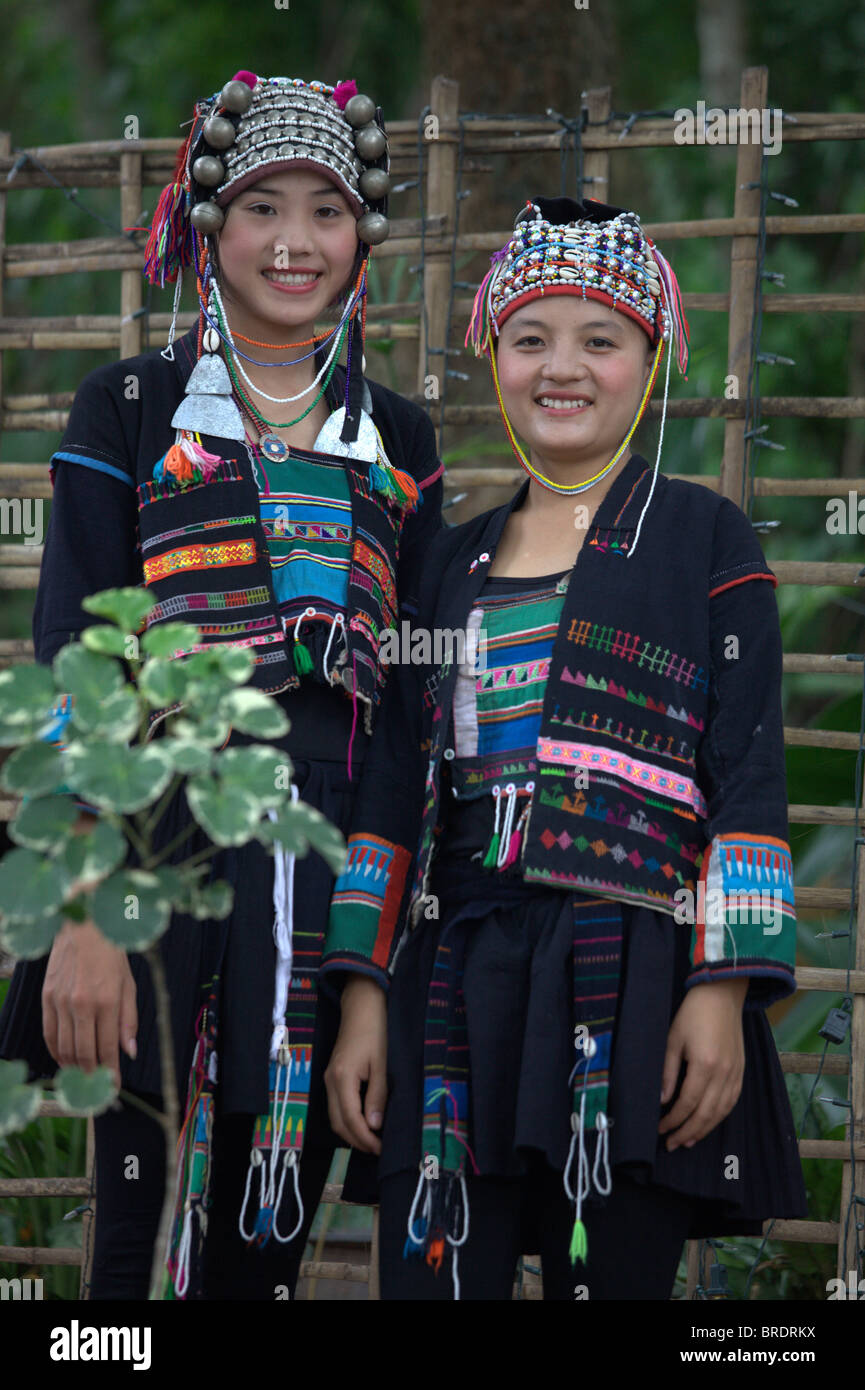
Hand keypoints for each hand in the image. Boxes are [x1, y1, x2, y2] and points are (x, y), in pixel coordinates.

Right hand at [42, 919, 137, 1088]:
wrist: (84, 927)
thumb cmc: (111, 954)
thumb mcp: (129, 985)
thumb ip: (129, 1021)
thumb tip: (129, 1052)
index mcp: (107, 1002)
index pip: (108, 1048)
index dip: (111, 1072)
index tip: (114, 1086)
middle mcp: (82, 1005)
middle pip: (84, 1053)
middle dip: (92, 1075)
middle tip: (97, 1087)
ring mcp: (61, 1002)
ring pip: (65, 1048)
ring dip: (74, 1067)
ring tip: (83, 1076)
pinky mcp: (47, 998)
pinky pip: (50, 1034)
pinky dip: (56, 1051)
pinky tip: (64, 1059)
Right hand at [324, 975, 387, 1154]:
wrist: (362, 1005)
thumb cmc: (376, 1031)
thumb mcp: (382, 1064)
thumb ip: (377, 1095)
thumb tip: (375, 1126)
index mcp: (342, 1078)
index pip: (351, 1120)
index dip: (365, 1138)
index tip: (382, 1149)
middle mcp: (330, 1081)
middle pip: (338, 1123)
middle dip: (357, 1140)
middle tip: (378, 1150)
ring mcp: (329, 1078)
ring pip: (335, 1116)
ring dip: (351, 1132)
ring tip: (372, 1141)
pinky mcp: (332, 1075)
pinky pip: (336, 1106)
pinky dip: (348, 1119)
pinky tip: (363, 1122)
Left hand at [657, 978, 746, 1150]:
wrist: (722, 994)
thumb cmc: (693, 1013)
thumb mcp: (673, 1039)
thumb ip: (668, 1072)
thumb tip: (662, 1100)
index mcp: (705, 1064)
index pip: (688, 1103)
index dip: (673, 1120)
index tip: (660, 1129)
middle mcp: (724, 1073)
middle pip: (706, 1113)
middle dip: (687, 1132)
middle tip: (671, 1144)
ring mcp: (736, 1073)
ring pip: (721, 1111)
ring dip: (705, 1129)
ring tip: (688, 1141)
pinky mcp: (741, 1070)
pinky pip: (732, 1101)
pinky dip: (720, 1116)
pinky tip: (709, 1122)